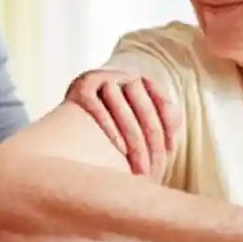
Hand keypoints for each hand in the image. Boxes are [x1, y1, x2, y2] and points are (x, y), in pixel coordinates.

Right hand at [65, 69, 183, 177]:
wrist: (69, 125)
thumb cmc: (114, 127)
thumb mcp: (139, 122)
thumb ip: (161, 122)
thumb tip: (172, 134)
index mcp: (140, 81)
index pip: (162, 102)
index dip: (168, 127)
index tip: (169, 152)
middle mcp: (120, 75)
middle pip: (143, 106)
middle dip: (150, 138)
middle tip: (152, 166)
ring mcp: (99, 79)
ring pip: (121, 105)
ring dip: (133, 136)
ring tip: (138, 163)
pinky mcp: (80, 88)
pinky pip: (97, 107)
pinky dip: (110, 128)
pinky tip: (120, 148)